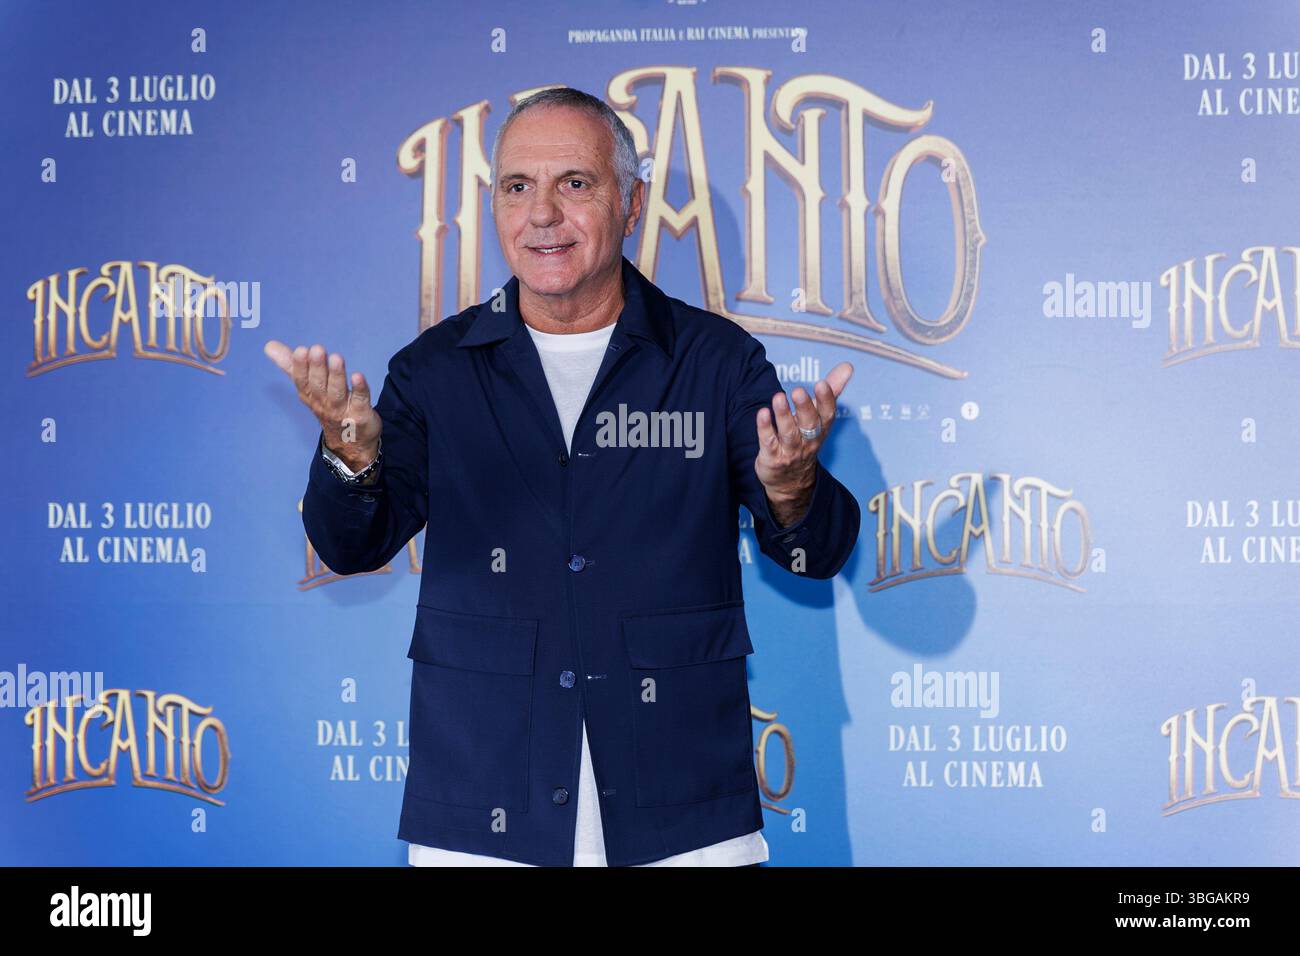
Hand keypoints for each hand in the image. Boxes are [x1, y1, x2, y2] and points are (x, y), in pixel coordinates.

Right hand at [264, 340, 381, 470]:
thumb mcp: (307, 388)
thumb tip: (269, 346)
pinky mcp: (360, 414)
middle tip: (317, 349)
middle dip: (317, 367)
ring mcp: (342, 410)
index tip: (300, 350)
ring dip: (336, 375)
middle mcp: (323, 403)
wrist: (350, 442)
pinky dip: (359, 389)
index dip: (300, 366)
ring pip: (337, 392)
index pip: (302, 380)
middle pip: (318, 385)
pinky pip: (359, 400)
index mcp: (309, 395)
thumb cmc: (328, 407)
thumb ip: (290, 366)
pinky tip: (358, 376)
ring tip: (336, 358)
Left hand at [754, 361, 852, 525]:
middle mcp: (808, 440)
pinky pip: (768, 441)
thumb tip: (847, 367)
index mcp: (821, 429)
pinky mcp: (772, 457)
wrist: (790, 481)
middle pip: (810, 424)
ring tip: (778, 397)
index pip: (827, 414)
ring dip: (784, 415)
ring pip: (789, 433)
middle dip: (805, 407)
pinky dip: (765, 428)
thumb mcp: (820, 418)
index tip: (822, 383)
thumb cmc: (805, 440)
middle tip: (799, 391)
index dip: (826, 400)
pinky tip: (762, 413)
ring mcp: (790, 450)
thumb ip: (831, 391)